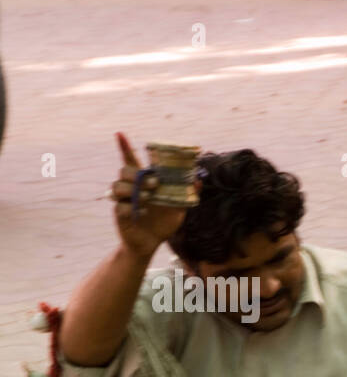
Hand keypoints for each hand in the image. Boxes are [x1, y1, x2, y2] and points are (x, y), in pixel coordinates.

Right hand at [110, 133, 195, 259]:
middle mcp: (130, 188)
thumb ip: (186, 195)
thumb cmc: (163, 223)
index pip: (131, 160)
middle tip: (155, 184)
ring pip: (118, 186)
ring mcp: (123, 200)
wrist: (151, 243)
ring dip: (134, 190)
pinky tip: (142, 213)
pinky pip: (120, 206)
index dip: (124, 147)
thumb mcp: (178, 209)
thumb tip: (197, 181)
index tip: (120, 133)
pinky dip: (131, 208)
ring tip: (148, 198)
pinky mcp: (119, 214)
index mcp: (143, 183)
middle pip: (124, 170)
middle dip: (138, 174)